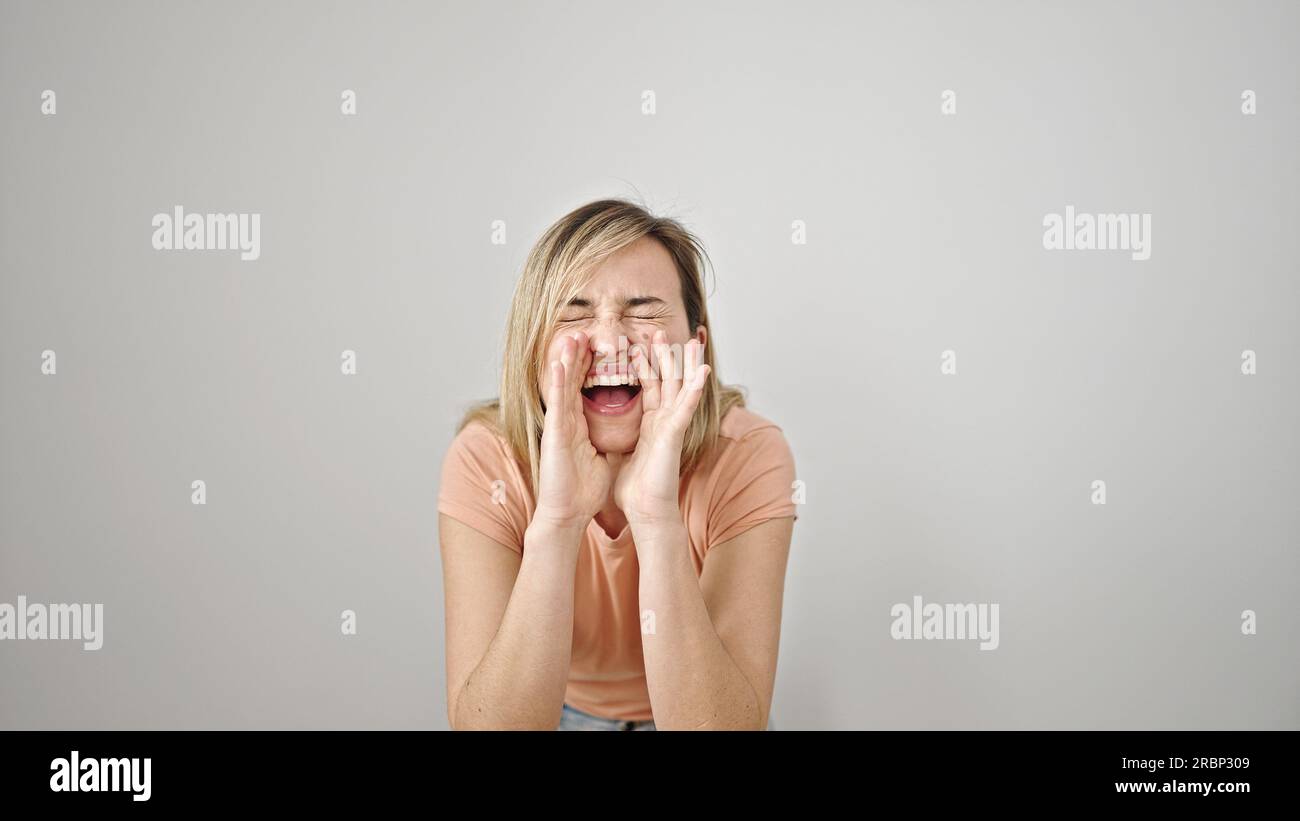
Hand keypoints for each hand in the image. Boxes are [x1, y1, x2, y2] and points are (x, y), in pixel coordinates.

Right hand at [533, 332, 612, 531]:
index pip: (585, 390)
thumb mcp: (601, 457)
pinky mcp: (556, 435)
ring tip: (571, 336)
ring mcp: (560, 426)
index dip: (590, 368)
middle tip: (581, 331)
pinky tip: (561, 363)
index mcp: (579, 426)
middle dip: (578, 356)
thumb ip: (604, 441)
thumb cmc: (582, 490)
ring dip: (566, 360)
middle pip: (574, 382)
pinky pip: (559, 404)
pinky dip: (560, 382)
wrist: (568, 514)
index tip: (597, 346)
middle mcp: (568, 422)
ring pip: (564, 386)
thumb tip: (615, 435)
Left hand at [611, 331, 709, 528]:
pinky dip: (695, 389)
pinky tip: (704, 372)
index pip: (649, 388)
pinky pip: (686, 407)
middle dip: (664, 357)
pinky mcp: (674, 435)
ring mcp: (671, 427)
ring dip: (686, 365)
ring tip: (690, 342)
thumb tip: (608, 433)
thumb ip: (622, 438)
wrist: (645, 511)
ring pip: (681, 389)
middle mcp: (664, 423)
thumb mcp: (622, 454)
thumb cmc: (635, 489)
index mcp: (651, 425)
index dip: (645, 366)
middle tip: (660, 333)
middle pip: (667, 382)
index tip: (638, 345)